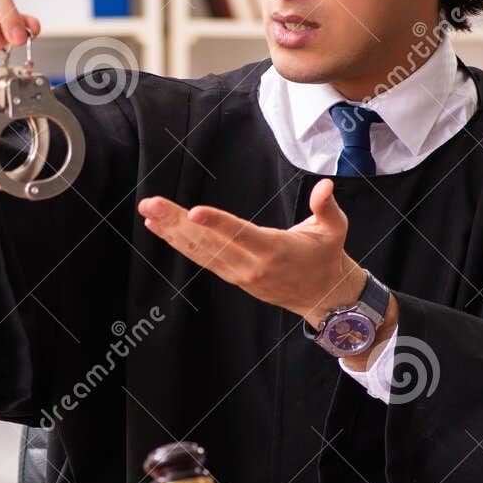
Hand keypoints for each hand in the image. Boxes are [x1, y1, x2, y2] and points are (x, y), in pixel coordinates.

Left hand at [138, 179, 396, 361]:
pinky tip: (158, 229)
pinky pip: (200, 258)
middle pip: (209, 241)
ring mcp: (238, 273)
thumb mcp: (335, 230)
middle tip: (151, 204)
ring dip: (171, 231)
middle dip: (177, 222)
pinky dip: (179, 243)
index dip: (217, 223)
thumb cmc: (326, 256)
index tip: (193, 212)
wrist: (321, 296)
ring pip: (199, 251)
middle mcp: (251, 265)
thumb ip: (326, 206)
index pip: (241, 234)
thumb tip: (326, 185)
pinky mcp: (231, 276)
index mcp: (275, 250)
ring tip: (148, 212)